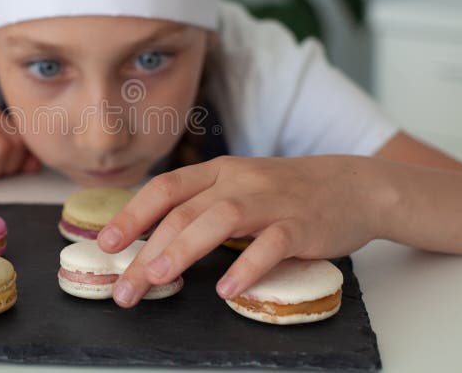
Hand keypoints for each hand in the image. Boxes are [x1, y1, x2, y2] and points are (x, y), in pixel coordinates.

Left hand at [97, 155, 390, 306]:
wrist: (356, 185)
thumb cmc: (288, 191)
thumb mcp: (239, 186)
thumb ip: (203, 205)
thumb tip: (155, 240)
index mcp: (218, 172)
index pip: (165, 188)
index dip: (132, 215)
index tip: (106, 244)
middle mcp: (238, 181)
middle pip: (183, 212)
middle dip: (147, 250)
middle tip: (124, 287)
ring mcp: (270, 201)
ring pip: (219, 220)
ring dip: (184, 250)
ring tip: (158, 278)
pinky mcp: (301, 224)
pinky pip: (271, 244)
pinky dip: (247, 266)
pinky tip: (227, 289)